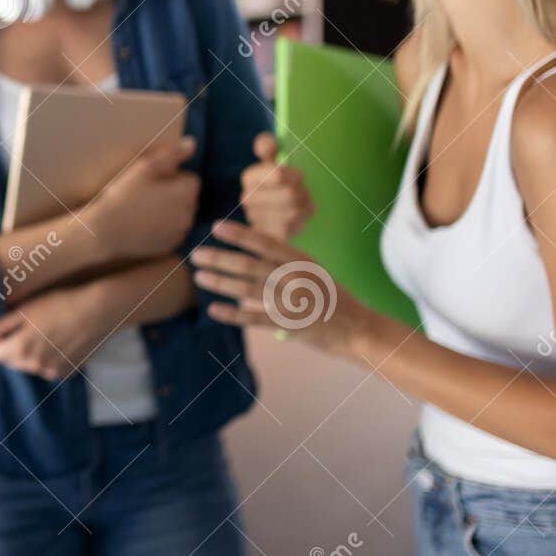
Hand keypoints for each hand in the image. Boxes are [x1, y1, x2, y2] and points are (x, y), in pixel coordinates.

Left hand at [0, 283, 105, 379]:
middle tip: (27, 327)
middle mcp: (34, 366)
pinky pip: (48, 368)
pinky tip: (59, 342)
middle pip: (11, 361)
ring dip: (31, 354)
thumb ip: (0, 327)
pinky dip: (48, 359)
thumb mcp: (25, 311)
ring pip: (29, 366)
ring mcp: (52, 372)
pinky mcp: (68, 373)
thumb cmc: (59, 305)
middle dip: (12, 347)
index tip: (4, 328)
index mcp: (20, 349)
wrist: (97, 311)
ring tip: (46, 333)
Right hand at [77, 136, 199, 262]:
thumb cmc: (123, 195)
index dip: (172, 178)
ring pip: (181, 215)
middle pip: (188, 198)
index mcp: (185, 193)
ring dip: (170, 210)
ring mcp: (180, 233)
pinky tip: (144, 224)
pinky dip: (164, 227)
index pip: (191, 179)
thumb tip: (192, 143)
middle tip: (146, 195)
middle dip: (174, 194)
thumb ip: (172, 154)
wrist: (104, 231)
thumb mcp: (145, 167)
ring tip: (144, 210)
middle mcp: (189, 214)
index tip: (152, 182)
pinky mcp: (170, 246)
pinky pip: (173, 231)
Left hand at [190, 220, 389, 355]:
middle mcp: (295, 278)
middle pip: (250, 265)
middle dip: (220, 259)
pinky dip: (232, 314)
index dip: (239, 234)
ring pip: (247, 290)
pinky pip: (254, 318)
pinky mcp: (289, 324)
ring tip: (199, 277)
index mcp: (301, 260)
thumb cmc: (331, 298)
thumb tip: (250, 257)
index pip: (265, 243)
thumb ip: (284, 264)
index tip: (215, 227)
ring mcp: (292, 301)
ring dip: (220, 283)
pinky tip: (214, 309)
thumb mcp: (312, 272)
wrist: (359, 329)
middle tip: (196, 255)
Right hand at [240, 133, 313, 240]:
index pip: (279, 174)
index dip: (295, 175)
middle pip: (289, 193)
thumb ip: (269, 147)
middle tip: (302, 192)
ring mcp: (255, 218)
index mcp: (249, 177)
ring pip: (293, 210)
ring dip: (303, 206)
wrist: (274, 215)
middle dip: (301, 192)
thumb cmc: (279, 184)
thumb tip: (264, 143)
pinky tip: (300, 216)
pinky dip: (302, 219)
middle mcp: (247, 198)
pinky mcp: (266, 236)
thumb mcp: (273, 162)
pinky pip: (294, 225)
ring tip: (302, 203)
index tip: (298, 177)